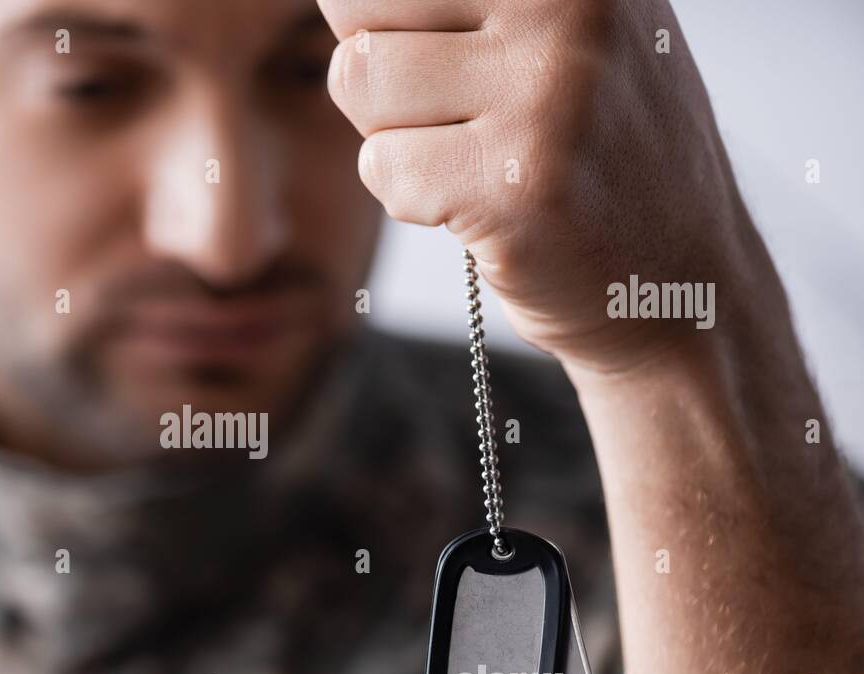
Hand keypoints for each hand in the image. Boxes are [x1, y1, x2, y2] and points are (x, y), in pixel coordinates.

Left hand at [318, 0, 774, 373]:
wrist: (683, 278)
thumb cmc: (594, 149)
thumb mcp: (563, 29)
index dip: (386, 15)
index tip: (449, 60)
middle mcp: (569, 6)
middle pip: (357, 4)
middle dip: (379, 71)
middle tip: (455, 116)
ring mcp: (546, 97)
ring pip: (357, 79)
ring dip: (393, 135)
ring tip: (471, 158)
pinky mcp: (516, 189)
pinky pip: (382, 167)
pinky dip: (410, 198)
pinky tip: (482, 207)